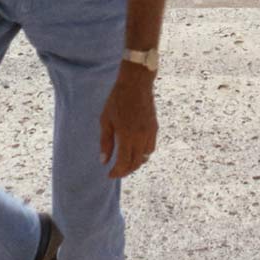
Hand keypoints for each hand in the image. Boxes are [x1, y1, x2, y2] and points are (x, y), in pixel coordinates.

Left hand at [98, 63, 157, 178]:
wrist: (136, 84)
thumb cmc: (117, 100)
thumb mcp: (106, 120)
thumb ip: (105, 142)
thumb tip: (104, 160)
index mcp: (127, 136)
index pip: (124, 163)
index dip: (117, 172)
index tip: (110, 174)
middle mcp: (140, 137)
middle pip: (135, 163)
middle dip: (126, 171)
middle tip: (117, 171)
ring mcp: (149, 133)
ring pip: (145, 157)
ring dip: (135, 163)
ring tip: (126, 162)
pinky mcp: (154, 128)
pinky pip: (151, 147)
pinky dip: (143, 154)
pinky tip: (136, 151)